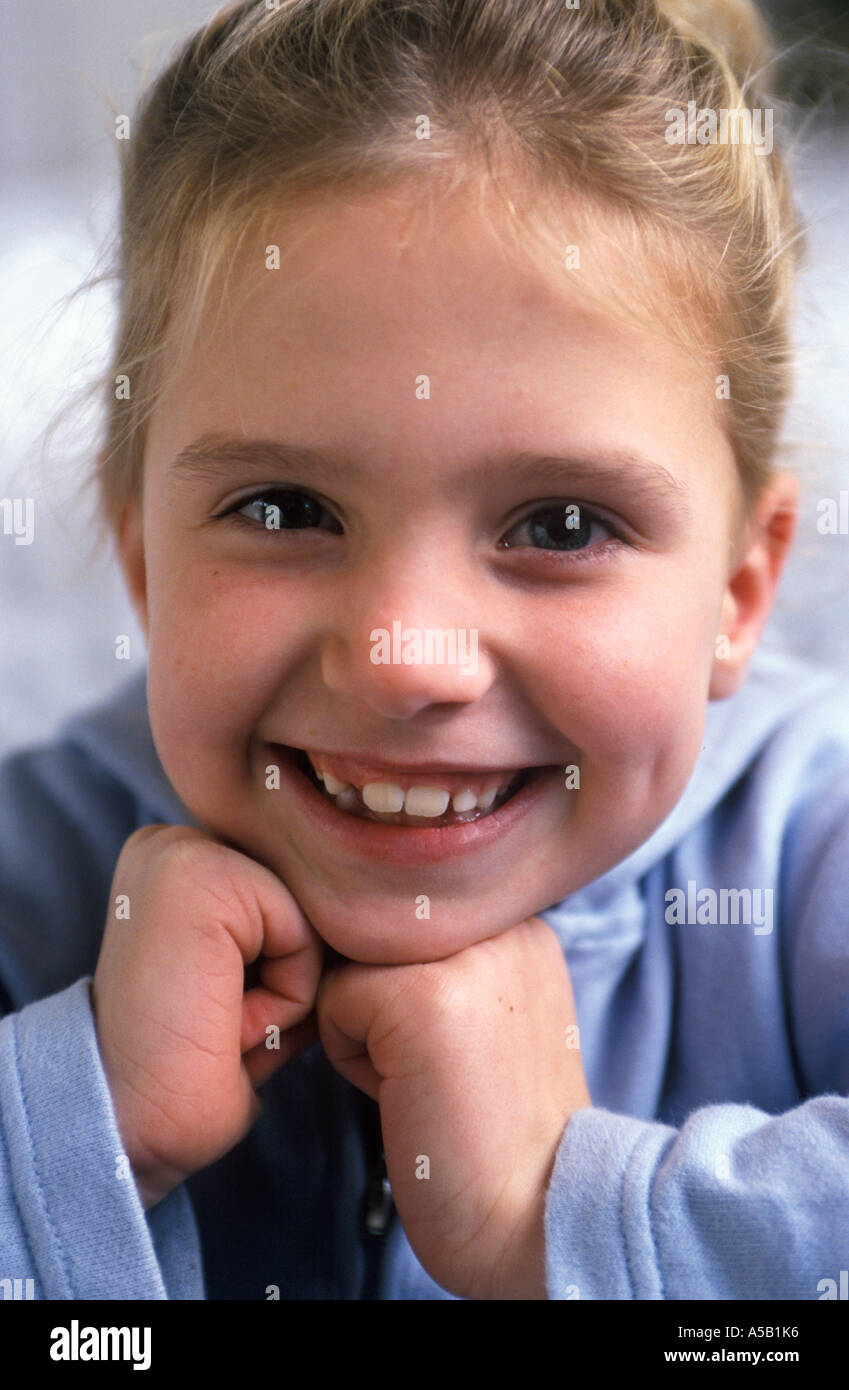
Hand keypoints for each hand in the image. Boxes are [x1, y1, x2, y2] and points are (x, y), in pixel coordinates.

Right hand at [92, 824, 322, 1207]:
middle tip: (225, 1021)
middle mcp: (175, 841)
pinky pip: (303, 934)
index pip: (300, 891)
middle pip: (313, 897)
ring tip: (226, 1020)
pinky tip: (229, 1020)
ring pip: (313, 914)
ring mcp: (184, 851)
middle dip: (295, 971)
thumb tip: (365, 908)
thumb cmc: (200, 1064)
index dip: (289, 965)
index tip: (224, 1009)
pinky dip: (287, 996)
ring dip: (291, 987)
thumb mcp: (252, 978)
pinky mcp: (202, 877)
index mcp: (181, 859)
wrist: (136, 1124)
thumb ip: (289, 928)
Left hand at [317, 915, 589, 1298]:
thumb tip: (355, 932)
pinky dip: (353, 1061)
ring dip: (368, 1030)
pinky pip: (333, 1002)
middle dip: (384, 1006)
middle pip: (376, 935)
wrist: (536, 1215)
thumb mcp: (494, 1012)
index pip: (408, 919)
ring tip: (430, 1079)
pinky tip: (412, 1095)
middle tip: (444, 1071)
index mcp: (522, 921)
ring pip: (351, 964)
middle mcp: (502, 921)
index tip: (461, 1054)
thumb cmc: (497, 1129)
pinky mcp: (420, 995)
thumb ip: (446, 959)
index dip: (406, 993)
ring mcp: (464, 953)